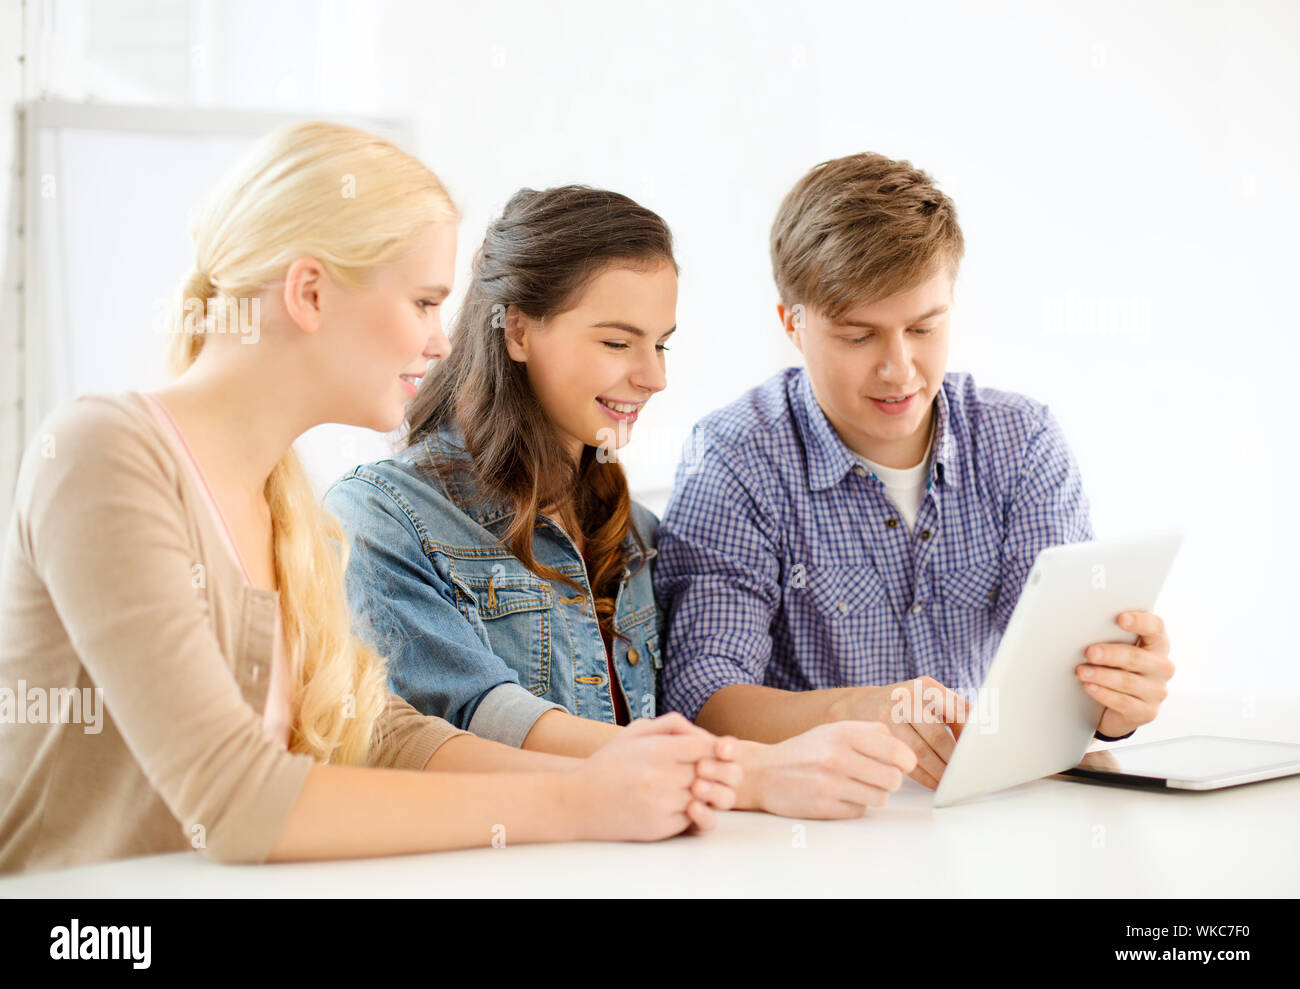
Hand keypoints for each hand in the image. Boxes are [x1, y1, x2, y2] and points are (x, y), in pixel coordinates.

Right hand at [571, 713, 738, 840]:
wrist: (576, 802)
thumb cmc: (608, 764)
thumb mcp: (634, 732)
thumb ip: (671, 725)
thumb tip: (706, 734)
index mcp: (656, 751)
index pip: (706, 746)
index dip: (715, 748)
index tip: (711, 751)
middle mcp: (661, 778)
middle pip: (710, 772)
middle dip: (714, 770)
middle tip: (707, 770)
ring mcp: (661, 805)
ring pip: (705, 797)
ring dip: (704, 792)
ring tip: (692, 786)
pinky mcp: (660, 829)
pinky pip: (693, 819)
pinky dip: (693, 812)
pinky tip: (680, 804)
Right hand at [741, 721, 917, 818]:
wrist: (762, 773)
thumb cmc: (803, 751)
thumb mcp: (832, 730)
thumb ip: (868, 733)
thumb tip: (902, 749)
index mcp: (843, 733)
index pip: (896, 751)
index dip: (906, 761)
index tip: (902, 764)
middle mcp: (837, 757)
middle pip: (893, 779)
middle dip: (890, 780)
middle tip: (878, 777)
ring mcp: (830, 784)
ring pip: (880, 797)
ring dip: (873, 794)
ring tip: (855, 786)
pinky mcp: (824, 807)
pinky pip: (859, 811)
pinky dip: (854, 805)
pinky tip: (838, 796)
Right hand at [827, 676, 970, 788]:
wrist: (858, 705)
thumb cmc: (905, 706)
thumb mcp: (929, 698)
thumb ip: (956, 712)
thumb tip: (986, 738)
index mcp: (927, 686)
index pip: (958, 714)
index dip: (970, 739)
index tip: (980, 756)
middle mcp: (907, 697)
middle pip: (938, 737)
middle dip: (954, 762)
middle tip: (967, 777)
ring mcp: (888, 715)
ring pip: (920, 752)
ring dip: (939, 772)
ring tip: (952, 783)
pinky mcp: (876, 734)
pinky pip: (904, 760)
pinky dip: (923, 775)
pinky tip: (933, 782)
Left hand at [1077, 610, 1172, 738]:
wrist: (1117, 706)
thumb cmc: (1115, 668)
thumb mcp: (1116, 650)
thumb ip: (1110, 637)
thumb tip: (1085, 629)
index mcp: (1156, 643)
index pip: (1155, 627)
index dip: (1140, 621)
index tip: (1120, 618)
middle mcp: (1162, 666)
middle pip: (1136, 657)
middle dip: (1110, 654)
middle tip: (1090, 652)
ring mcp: (1156, 691)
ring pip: (1128, 681)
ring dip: (1101, 675)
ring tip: (1081, 671)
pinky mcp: (1147, 712)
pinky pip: (1124, 702)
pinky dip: (1104, 694)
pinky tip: (1089, 687)